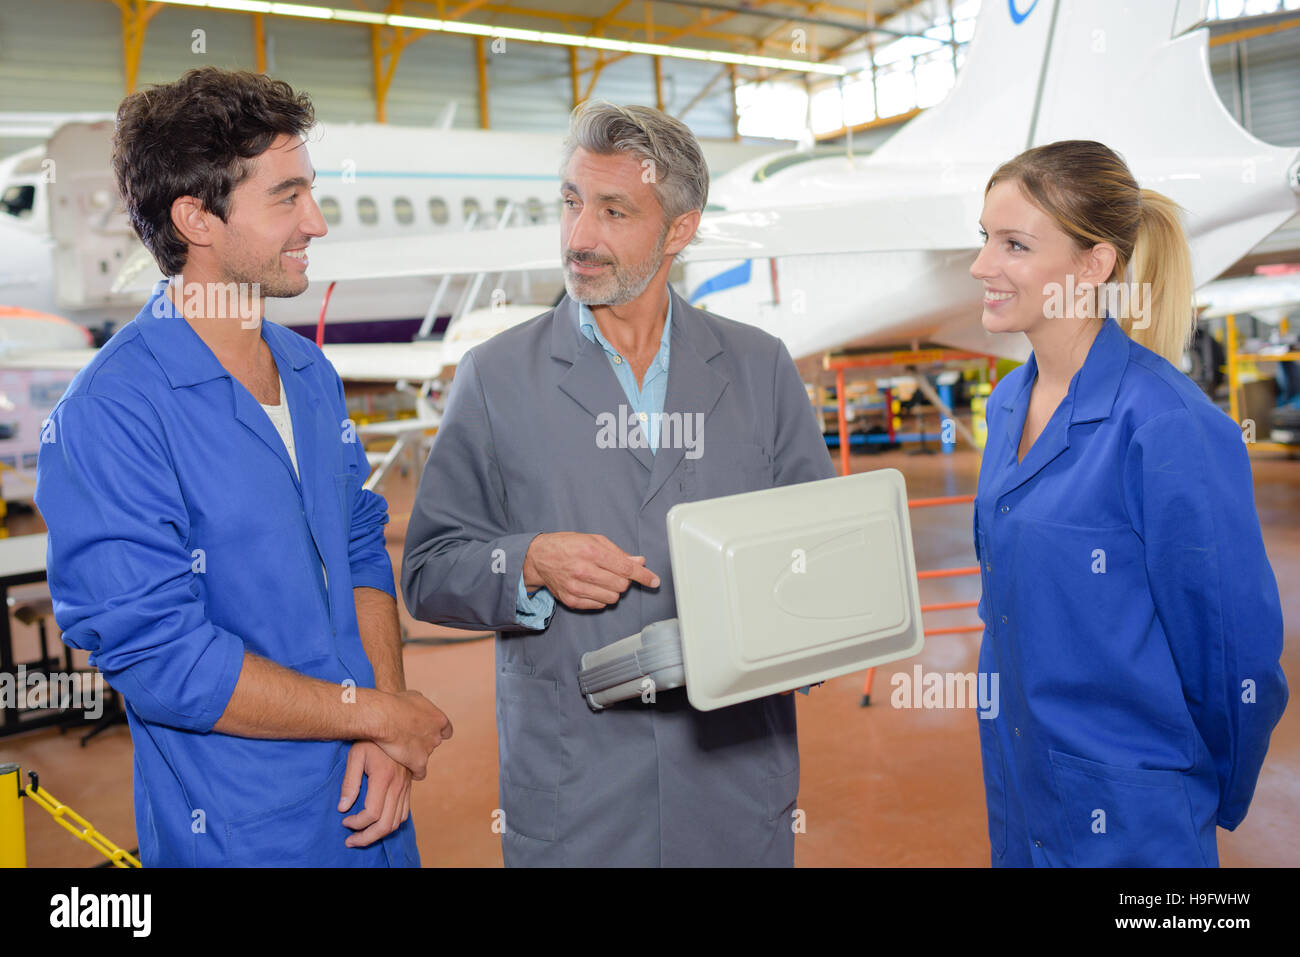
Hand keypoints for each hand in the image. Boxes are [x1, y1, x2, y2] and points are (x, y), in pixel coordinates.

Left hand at [338, 740, 411, 847]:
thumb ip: (349, 783)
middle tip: (351, 841)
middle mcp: (398, 785)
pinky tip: (378, 822)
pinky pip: (404, 813)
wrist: (393, 724)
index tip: (344, 821)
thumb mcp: (355, 755)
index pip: (372, 813)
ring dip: (379, 834)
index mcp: (384, 777)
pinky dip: (392, 824)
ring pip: (396, 822)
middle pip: (386, 824)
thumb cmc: (370, 738)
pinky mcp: (408, 786)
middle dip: (367, 838)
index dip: (356, 823)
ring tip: (362, 836)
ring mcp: (406, 786)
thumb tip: (343, 808)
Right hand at [372, 689, 452, 779]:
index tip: (427, 733)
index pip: (446, 731)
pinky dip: (414, 772)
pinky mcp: (419, 762)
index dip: (436, 732)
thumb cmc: (395, 703)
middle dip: (422, 743)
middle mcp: (437, 735)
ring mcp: (429, 750)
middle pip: (433, 743)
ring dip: (414, 756)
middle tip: (407, 741)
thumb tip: (420, 706)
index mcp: (439, 719)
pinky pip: (420, 773)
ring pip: (424, 757)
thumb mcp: (414, 696)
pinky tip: (406, 770)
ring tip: (400, 753)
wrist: (384, 717)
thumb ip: (421, 705)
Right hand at [522, 532, 660, 609]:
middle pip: (621, 585)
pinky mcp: (571, 600)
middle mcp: (583, 570)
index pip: (625, 568)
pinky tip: (593, 587)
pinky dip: (602, 597)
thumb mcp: (594, 540)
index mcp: (591, 551)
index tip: (654, 581)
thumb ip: (618, 553)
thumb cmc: (568, 545)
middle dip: (624, 580)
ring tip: (602, 580)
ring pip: (612, 598)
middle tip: (615, 573)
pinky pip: (599, 605)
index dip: (643, 576)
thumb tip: (639, 562)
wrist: (539, 557)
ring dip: (613, 590)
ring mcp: (576, 587)